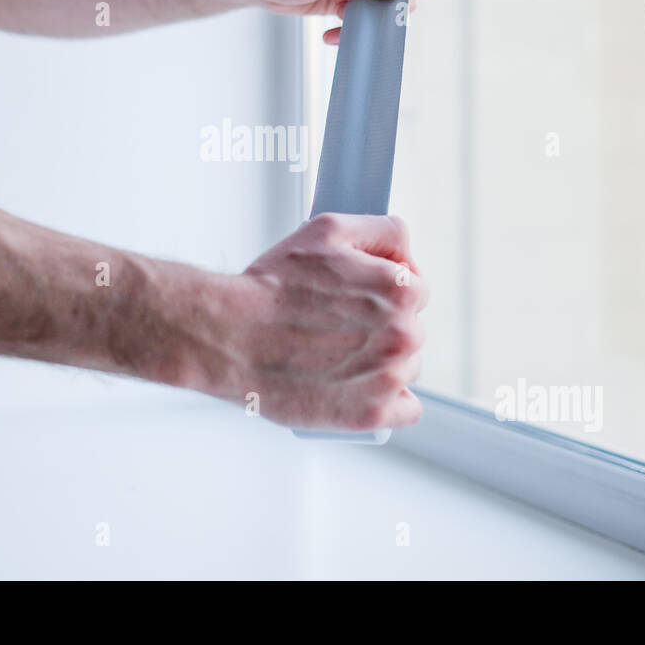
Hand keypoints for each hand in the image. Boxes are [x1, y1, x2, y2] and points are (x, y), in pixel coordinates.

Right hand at [216, 213, 427, 431]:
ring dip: (381, 364)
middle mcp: (403, 334)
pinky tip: (358, 388)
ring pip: (405, 368)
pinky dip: (387, 402)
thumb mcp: (328, 231)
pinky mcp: (370, 414)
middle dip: (381, 327)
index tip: (356, 298)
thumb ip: (382, 231)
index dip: (383, 290)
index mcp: (400, 290)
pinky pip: (405, 410)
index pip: (414, 289)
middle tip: (336, 326)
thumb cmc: (271, 287)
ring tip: (336, 356)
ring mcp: (389, 377)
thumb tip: (405, 248)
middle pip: (410, 329)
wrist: (229, 336)